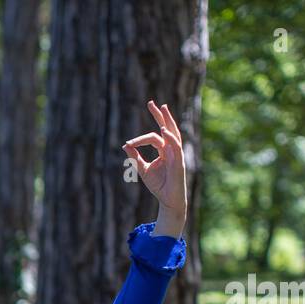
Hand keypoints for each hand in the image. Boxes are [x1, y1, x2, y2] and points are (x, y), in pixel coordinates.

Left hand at [123, 100, 186, 231]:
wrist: (168, 200)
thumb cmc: (158, 185)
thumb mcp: (142, 169)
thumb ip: (135, 157)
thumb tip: (125, 145)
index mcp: (164, 151)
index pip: (153, 137)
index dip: (139, 139)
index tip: (128, 143)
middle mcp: (171, 149)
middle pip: (168, 128)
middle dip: (160, 116)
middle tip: (152, 103)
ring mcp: (176, 154)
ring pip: (173, 134)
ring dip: (167, 121)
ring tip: (162, 108)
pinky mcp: (179, 162)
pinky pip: (175, 147)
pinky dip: (170, 138)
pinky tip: (164, 130)